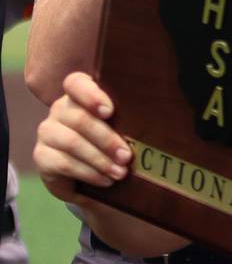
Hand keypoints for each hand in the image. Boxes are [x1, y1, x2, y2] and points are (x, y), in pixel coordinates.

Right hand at [34, 72, 129, 202]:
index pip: (76, 83)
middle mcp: (60, 110)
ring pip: (72, 142)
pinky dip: (89, 173)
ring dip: (100, 160)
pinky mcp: (42, 156)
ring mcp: (48, 132)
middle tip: (127, 157)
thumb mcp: (123, 130)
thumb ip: (130, 121)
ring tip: (120, 173)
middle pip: (80, 119)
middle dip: (107, 139)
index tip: (110, 112)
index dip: (91, 95)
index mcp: (80, 96)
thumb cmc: (113, 145)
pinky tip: (106, 180)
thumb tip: (157, 123)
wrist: (91, 176)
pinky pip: (64, 163)